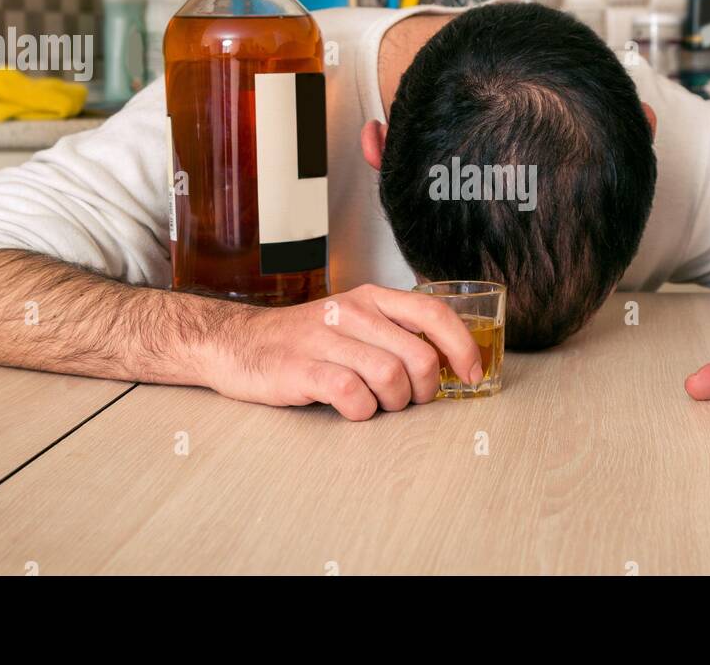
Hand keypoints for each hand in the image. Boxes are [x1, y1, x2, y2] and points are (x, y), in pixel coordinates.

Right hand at [198, 284, 482, 420]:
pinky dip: (361, 410)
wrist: (238, 343)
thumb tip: (449, 361)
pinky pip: (352, 394)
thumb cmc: (305, 340)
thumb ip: (395, 332)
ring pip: (391, 376)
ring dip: (393, 402)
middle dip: (424, 389)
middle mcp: (351, 312)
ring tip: (376, 403)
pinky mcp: (301, 368)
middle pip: (419, 356)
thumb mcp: (354, 321)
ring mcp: (325, 339)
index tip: (472, 374)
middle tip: (408, 400)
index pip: (433, 313)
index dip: (462, 346)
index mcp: (371, 298)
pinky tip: (351, 408)